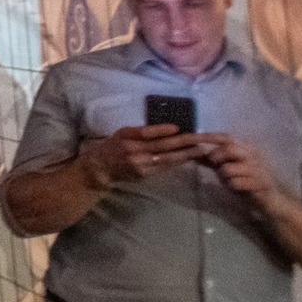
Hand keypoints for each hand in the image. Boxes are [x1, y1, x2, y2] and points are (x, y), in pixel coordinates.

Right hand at [78, 123, 207, 187]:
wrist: (101, 168)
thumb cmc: (114, 145)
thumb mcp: (123, 132)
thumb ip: (142, 131)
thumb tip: (169, 128)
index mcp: (127, 136)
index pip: (146, 133)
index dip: (162, 130)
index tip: (178, 127)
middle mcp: (133, 151)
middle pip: (161, 146)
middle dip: (183, 142)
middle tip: (200, 138)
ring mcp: (140, 164)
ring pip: (166, 158)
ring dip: (185, 154)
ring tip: (200, 149)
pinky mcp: (145, 174)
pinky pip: (164, 166)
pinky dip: (178, 161)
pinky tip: (188, 158)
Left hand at [200, 134, 287, 215]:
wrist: (269, 200)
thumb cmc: (246, 181)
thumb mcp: (227, 168)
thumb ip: (212, 160)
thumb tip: (192, 151)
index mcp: (246, 148)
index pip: (224, 137)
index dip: (205, 136)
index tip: (187, 137)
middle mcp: (253, 155)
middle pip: (228, 148)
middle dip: (216, 156)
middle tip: (214, 165)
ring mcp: (258, 169)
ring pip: (228, 168)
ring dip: (224, 176)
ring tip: (230, 180)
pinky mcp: (260, 184)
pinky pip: (235, 183)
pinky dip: (231, 186)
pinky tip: (237, 188)